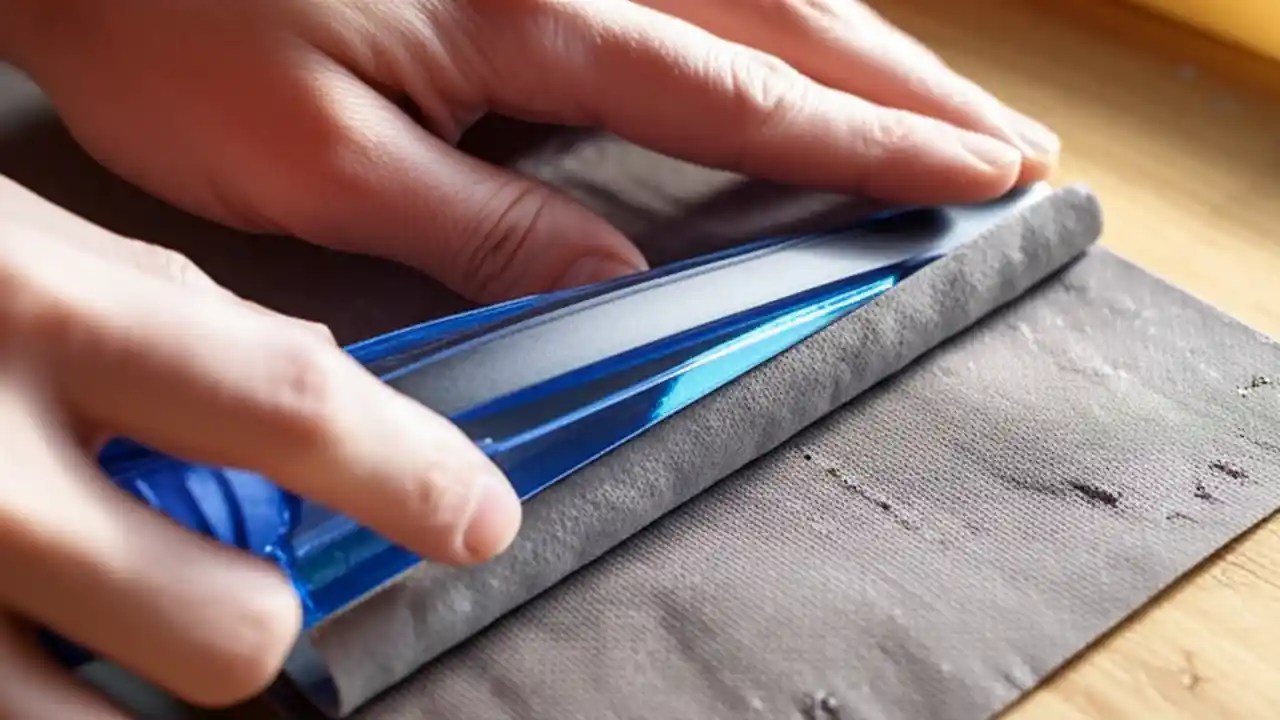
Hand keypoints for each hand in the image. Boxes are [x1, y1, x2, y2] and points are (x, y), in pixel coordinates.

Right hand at [0, 177, 520, 713]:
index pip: (291, 405)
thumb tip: (321, 398)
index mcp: (41, 316)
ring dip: (154, 684)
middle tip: (225, 574)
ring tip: (119, 620)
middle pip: (229, 629)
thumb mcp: (31, 243)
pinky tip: (51, 648)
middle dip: (257, 613)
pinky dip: (59, 704)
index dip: (412, 474)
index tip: (479, 516)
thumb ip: (175, 327)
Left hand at [2, 0, 1059, 304]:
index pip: (740, 93)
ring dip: (862, 43)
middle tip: (1009, 141)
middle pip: (784, 18)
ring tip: (943, 103)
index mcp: (529, 16)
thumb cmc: (174, 27)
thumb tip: (616, 267)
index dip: (866, 145)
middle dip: (907, 88)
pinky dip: (769, 6)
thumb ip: (479, 217)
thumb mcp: (312, 160)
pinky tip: (803, 34)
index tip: (972, 176)